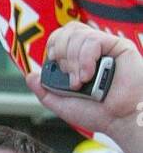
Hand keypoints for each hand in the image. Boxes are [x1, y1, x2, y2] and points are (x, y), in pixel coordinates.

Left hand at [25, 21, 142, 152]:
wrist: (121, 120)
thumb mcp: (63, 105)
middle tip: (70, 77)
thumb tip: (30, 75)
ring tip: (81, 80)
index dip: (53, 47)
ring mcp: (104, 47)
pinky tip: (89, 74)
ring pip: (77, 33)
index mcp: (78, 59)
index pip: (59, 37)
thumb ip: (44, 91)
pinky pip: (93, 39)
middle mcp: (90, 51)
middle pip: (66, 31)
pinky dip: (85, 57)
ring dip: (73, 59)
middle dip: (61, 54)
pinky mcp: (119, 46)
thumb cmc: (99, 114)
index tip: (56, 65)